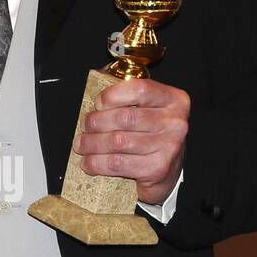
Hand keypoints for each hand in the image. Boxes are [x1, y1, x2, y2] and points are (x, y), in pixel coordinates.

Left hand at [72, 77, 189, 205]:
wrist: (168, 171)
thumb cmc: (152, 134)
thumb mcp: (148, 108)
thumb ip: (127, 94)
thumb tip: (95, 85)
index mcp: (173, 100)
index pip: (140, 89)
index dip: (113, 95)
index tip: (98, 103)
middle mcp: (175, 122)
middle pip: (125, 117)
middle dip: (96, 122)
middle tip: (84, 127)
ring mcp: (168, 147)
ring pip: (118, 141)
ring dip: (92, 143)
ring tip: (81, 145)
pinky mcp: (157, 169)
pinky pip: (117, 163)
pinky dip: (97, 163)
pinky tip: (88, 162)